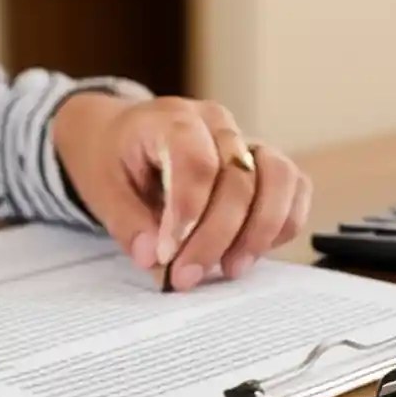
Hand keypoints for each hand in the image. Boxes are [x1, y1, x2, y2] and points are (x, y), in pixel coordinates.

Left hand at [52, 94, 311, 290]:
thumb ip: (126, 222)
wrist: (121, 136)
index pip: (196, 162)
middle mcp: (217, 124)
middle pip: (239, 178)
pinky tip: (248, 253)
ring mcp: (246, 141)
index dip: (188, 214)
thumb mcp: (101, 187)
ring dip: (259, 232)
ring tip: (229, 269)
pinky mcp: (264, 164)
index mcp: (172, 119)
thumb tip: (153, 258)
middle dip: (216, 237)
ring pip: (279, 179)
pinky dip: (281, 224)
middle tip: (187, 277)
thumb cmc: (112, 159)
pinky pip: (294, 189)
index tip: (167, 256)